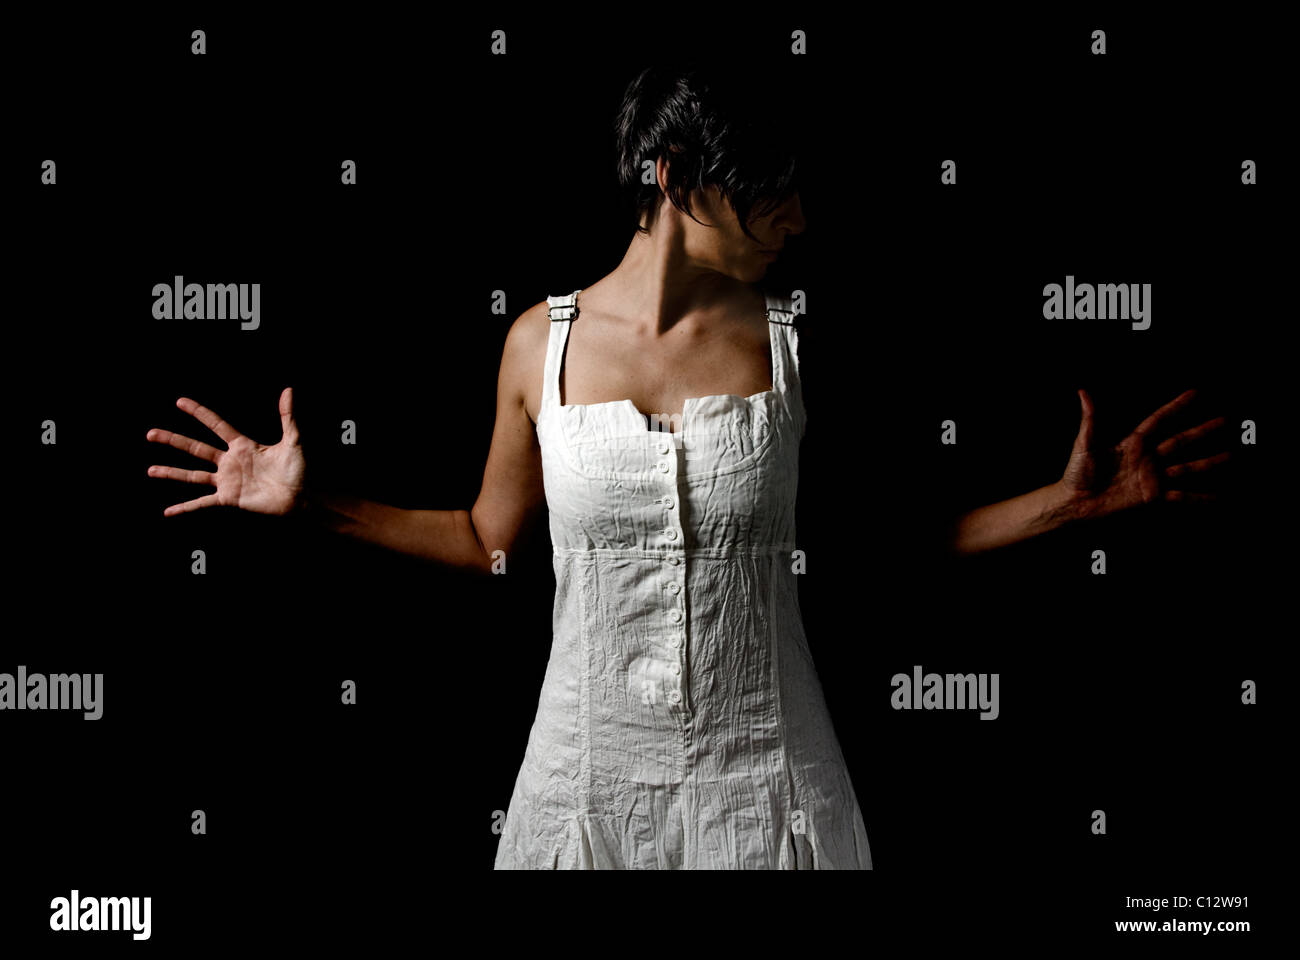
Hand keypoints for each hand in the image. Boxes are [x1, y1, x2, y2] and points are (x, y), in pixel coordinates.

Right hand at [146, 387, 305, 516]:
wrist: (301, 498)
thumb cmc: (298, 470)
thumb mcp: (293, 441)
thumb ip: (288, 417)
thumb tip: (288, 390)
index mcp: (242, 445)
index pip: (216, 425)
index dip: (198, 412)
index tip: (180, 401)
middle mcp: (230, 462)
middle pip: (196, 448)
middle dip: (173, 440)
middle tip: (150, 433)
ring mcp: (227, 481)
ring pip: (193, 475)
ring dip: (171, 472)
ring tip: (150, 470)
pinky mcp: (228, 499)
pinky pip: (202, 503)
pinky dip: (185, 508)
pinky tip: (169, 512)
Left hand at [1059, 388, 1229, 521]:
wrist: (1075, 502)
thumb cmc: (1076, 473)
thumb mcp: (1084, 444)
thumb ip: (1090, 419)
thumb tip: (1083, 391)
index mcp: (1133, 443)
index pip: (1159, 420)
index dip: (1176, 406)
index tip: (1195, 393)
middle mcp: (1147, 458)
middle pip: (1181, 441)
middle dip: (1203, 431)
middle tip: (1225, 420)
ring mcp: (1152, 477)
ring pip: (1187, 467)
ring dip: (1209, 462)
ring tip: (1231, 456)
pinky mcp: (1152, 497)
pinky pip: (1181, 497)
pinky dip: (1200, 498)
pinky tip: (1217, 498)